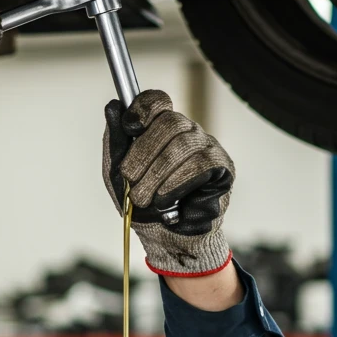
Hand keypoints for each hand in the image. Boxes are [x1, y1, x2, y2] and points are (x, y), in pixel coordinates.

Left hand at [102, 90, 234, 276]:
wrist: (164, 236)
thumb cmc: (143, 202)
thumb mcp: (118, 172)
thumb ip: (116, 140)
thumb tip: (112, 106)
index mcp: (160, 129)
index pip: (157, 100)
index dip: (142, 107)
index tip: (129, 127)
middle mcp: (187, 131)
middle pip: (170, 121)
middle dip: (143, 152)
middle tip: (129, 178)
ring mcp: (207, 146)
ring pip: (183, 144)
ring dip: (156, 175)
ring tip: (144, 198)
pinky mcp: (223, 166)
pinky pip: (200, 165)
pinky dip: (176, 183)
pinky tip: (166, 200)